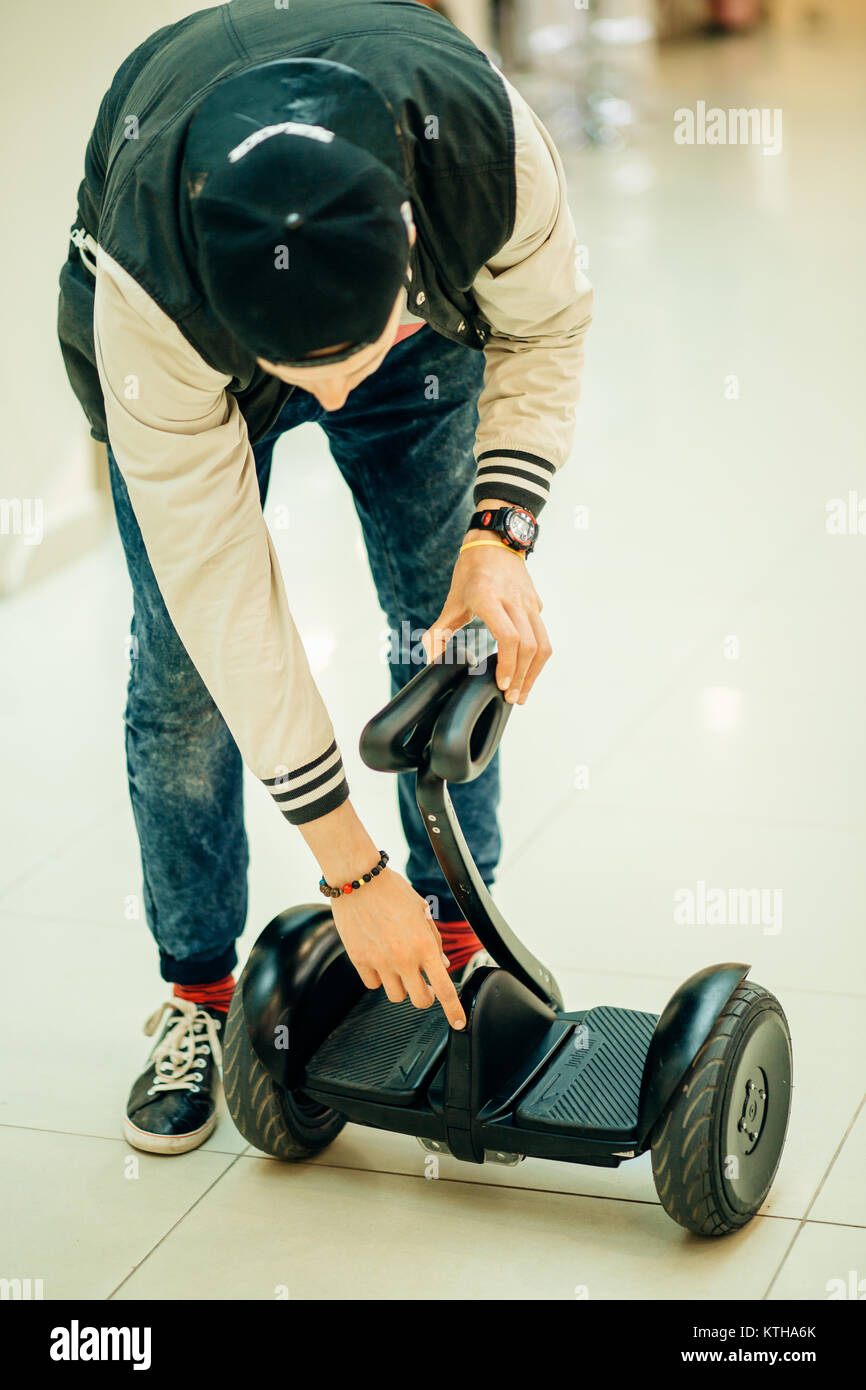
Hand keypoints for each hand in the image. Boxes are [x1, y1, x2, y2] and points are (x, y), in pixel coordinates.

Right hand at [329, 869, 465, 1028]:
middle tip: (424, 985)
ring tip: (399, 966)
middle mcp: (403, 958)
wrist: (359, 880)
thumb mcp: (423, 912)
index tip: (458, 1022)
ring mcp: (379, 962)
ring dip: (401, 986)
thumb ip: (434, 941)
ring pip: (395, 995)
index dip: (453, 1010)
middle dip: (425, 996)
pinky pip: (372, 984)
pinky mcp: (359, 960)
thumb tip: (441, 964)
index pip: (444, 988)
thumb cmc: (393, 891)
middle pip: (418, 1000)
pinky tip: (380, 961)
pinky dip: (379, 978)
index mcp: (423, 946)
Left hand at [421, 502, 551, 704]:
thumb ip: (439, 632)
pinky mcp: (536, 604)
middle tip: (512, 698)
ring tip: (523, 691)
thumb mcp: (452, 601)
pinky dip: (537, 658)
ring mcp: (528, 603)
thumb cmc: (470, 572)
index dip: (509, 664)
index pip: (508, 637)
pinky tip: (527, 671)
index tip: (502, 685)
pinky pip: (543, 635)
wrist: (494, 541)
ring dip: (534, 672)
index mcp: (489, 599)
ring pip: (542, 643)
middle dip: (523, 677)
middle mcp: (513, 601)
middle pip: (529, 646)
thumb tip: (429, 659)